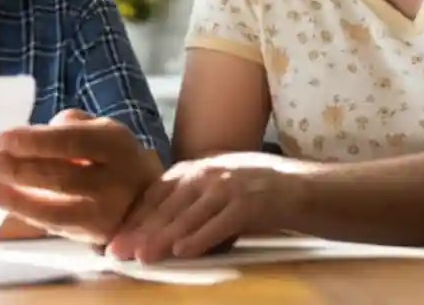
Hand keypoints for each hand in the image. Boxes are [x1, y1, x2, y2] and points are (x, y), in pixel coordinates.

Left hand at [0, 109, 161, 245]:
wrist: (144, 191)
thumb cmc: (107, 153)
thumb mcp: (97, 128)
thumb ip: (66, 127)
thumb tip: (31, 139)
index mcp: (116, 145)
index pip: (72, 142)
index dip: (35, 142)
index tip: (0, 139)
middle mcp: (117, 182)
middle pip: (61, 177)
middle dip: (17, 170)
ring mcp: (107, 214)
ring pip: (55, 211)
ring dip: (14, 199)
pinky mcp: (95, 237)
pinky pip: (54, 225)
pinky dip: (25, 213)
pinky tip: (2, 201)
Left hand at [107, 151, 293, 262]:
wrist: (309, 188)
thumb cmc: (260, 194)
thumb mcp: (220, 189)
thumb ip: (192, 203)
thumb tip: (158, 234)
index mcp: (198, 167)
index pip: (157, 192)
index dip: (134, 216)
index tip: (114, 238)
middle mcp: (210, 171)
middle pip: (167, 205)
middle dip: (139, 230)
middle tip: (117, 252)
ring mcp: (231, 185)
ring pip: (188, 215)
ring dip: (162, 237)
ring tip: (141, 256)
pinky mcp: (252, 203)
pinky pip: (220, 223)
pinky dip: (200, 237)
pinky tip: (182, 252)